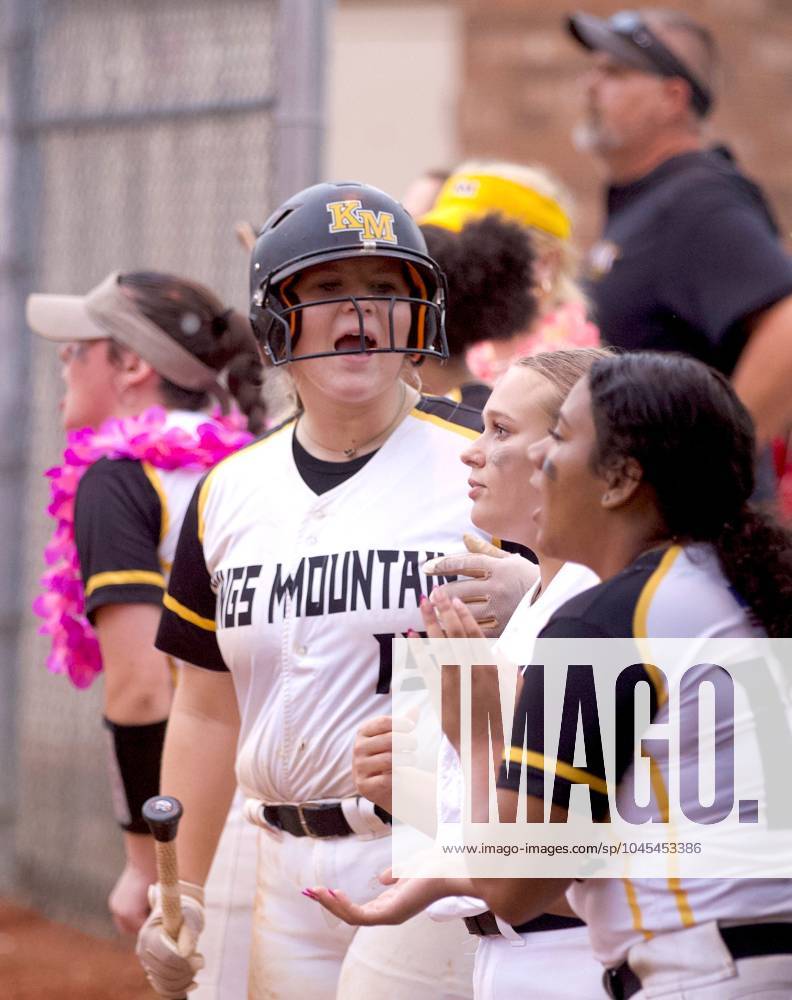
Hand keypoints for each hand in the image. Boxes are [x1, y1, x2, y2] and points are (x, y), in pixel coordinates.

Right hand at [109, 860, 153, 934]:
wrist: (143, 862)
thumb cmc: (156, 880)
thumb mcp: (157, 901)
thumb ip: (154, 915)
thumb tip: (157, 924)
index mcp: (131, 914)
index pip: (141, 930)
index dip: (150, 928)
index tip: (158, 927)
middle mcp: (120, 913)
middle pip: (130, 930)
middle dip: (140, 928)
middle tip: (151, 923)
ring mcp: (115, 907)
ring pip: (124, 924)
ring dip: (133, 922)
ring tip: (146, 914)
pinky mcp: (114, 901)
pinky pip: (121, 915)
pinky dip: (129, 915)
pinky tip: (139, 907)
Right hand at [136, 881, 204, 998]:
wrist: (179, 913)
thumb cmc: (186, 912)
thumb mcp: (190, 916)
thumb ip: (188, 933)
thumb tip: (186, 954)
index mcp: (150, 933)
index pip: (167, 958)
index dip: (185, 962)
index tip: (201, 960)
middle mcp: (143, 949)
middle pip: (165, 973)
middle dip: (186, 972)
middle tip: (200, 961)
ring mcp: (146, 962)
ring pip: (164, 983)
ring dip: (184, 981)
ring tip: (196, 968)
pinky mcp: (151, 970)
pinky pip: (163, 988)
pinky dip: (178, 989)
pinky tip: (192, 984)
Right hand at [303, 873, 447, 926]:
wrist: (450, 868)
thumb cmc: (434, 868)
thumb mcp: (408, 870)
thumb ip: (394, 875)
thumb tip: (381, 879)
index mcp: (391, 905)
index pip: (359, 910)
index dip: (339, 901)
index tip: (322, 888)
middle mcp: (388, 914)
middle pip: (351, 915)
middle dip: (329, 903)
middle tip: (309, 891)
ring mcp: (389, 916)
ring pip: (352, 917)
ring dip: (331, 904)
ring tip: (315, 891)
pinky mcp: (390, 914)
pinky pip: (360, 915)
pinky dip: (344, 905)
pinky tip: (333, 892)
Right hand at [352, 716, 417, 813]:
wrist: (379, 783)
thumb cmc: (388, 753)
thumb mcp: (394, 736)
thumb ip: (405, 722)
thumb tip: (416, 708)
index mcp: (363, 731)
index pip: (384, 722)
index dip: (401, 723)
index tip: (412, 726)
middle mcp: (358, 748)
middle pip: (389, 740)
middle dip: (407, 741)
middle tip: (414, 744)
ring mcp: (359, 767)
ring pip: (389, 760)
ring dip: (407, 758)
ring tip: (413, 758)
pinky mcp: (364, 785)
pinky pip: (386, 779)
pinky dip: (398, 776)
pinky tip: (403, 774)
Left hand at [423, 534, 537, 636]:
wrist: (554, 603)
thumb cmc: (529, 577)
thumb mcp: (510, 560)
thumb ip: (485, 550)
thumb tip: (464, 537)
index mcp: (500, 568)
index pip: (465, 563)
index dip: (443, 565)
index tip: (427, 568)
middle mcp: (498, 587)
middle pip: (461, 588)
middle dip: (443, 591)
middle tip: (432, 593)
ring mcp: (500, 608)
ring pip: (464, 609)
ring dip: (446, 610)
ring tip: (434, 609)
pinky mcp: (502, 626)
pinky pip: (475, 627)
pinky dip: (460, 626)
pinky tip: (448, 626)